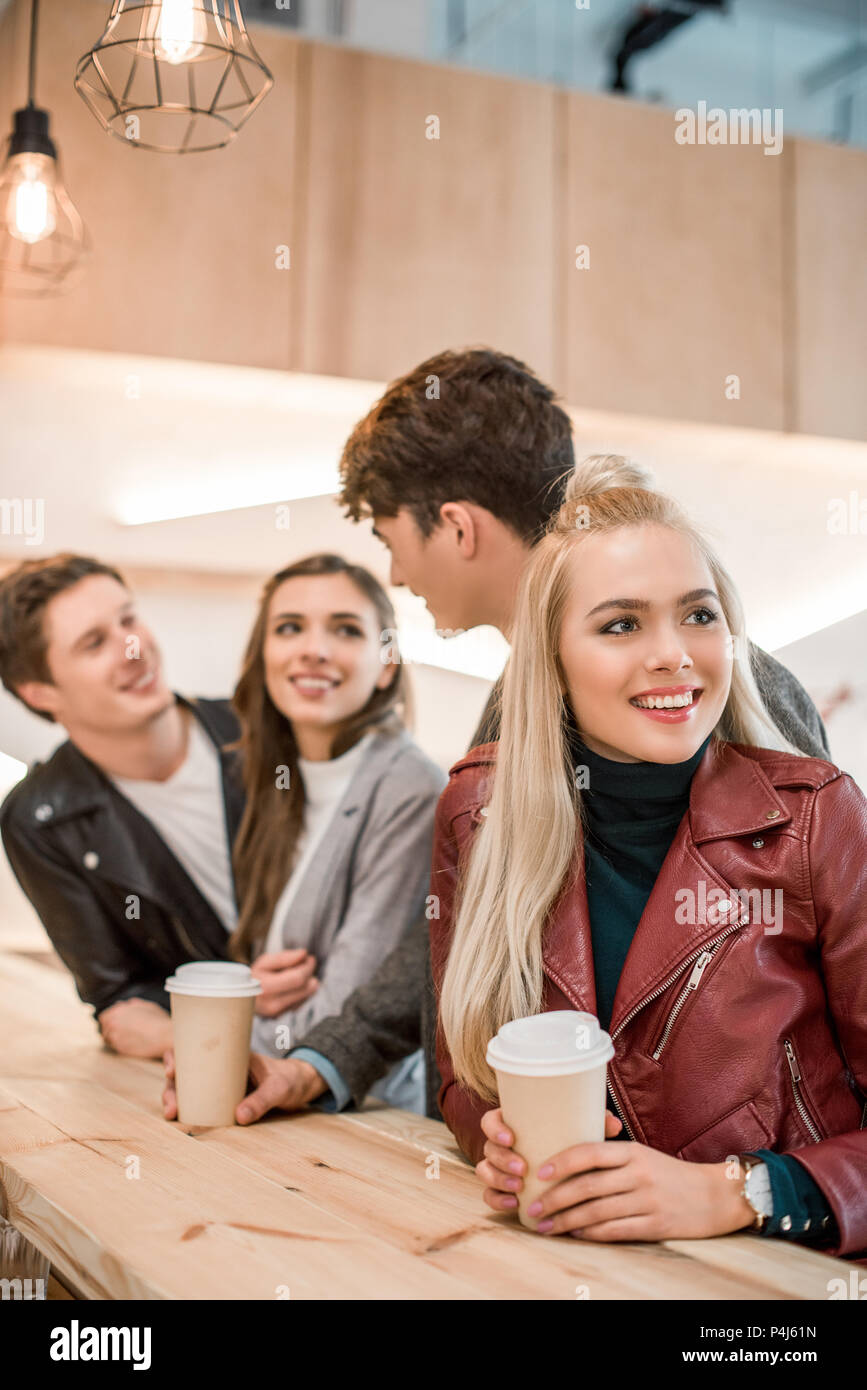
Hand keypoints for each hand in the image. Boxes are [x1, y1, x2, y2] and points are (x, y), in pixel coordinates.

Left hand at [97, 999, 172, 1057]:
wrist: (164, 1035)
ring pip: (108, 1039)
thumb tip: (125, 1005)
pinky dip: (120, 1046)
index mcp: (118, 1010)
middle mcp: (113, 1022)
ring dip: (115, 1039)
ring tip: (127, 1038)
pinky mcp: (120, 1049)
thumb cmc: (158, 1020)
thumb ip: (131, 1005)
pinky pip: (115, 1047)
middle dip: (111, 1030)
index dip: (110, 1020)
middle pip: (104, 1029)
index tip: (115, 1024)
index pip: (104, 1017)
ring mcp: (115, 1036)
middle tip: (122, 1032)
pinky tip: (131, 1043)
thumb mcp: (145, 1005)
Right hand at [161, 1047, 327, 1123]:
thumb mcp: (279, 1088)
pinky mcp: (223, 1097)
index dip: (176, 1056)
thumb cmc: (290, 1079)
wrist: (301, 1086)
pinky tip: (181, 1118)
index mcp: (230, 1053)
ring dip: (176, 1098)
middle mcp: (220, 1065)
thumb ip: (262, 1100)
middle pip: (186, 1070)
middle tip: (171, 1106)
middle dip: (171, 1086)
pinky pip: (200, 1099)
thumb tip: (238, 1116)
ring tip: (173, 1114)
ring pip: (188, 1086)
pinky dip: (187, 1107)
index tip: (171, 1071)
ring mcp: (220, 1081)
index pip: (196, 1047)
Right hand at [250, 948, 319, 1016]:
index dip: (307, 967)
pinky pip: (300, 1002)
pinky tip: (291, 986)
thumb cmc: (254, 977)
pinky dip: (302, 992)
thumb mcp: (264, 962)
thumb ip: (284, 957)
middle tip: (307, 963)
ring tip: (298, 973)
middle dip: (310, 973)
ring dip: (308, 983)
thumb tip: (304, 954)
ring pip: (306, 996)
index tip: (310, 958)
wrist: (241, 997)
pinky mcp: (281, 1017)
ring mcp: (277, 1014)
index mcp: (265, 988)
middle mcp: (272, 1005)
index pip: (297, 978)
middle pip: (305, 988)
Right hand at [478, 1107, 622, 1212]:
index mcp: (514, 1124)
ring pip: (485, 1172)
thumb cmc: (572, 1141)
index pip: (490, 1121)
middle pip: (488, 1148)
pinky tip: (513, 1204)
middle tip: (522, 1168)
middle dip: (502, 1159)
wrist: (572, 1172)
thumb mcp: (581, 1130)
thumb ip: (595, 1122)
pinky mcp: (503, 1191)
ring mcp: (500, 1169)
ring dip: (498, 1179)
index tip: (511, 1138)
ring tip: (519, 1187)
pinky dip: (498, 1200)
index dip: (495, 1129)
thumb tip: (615, 1125)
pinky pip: (490, 1196)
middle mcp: (503, 1146)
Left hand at [499, 1130, 755, 1240]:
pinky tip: (576, 1235)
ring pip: (596, 1212)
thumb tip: (566, 1164)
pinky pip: (615, 1231)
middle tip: (533, 1208)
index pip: (588, 1152)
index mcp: (632, 1152)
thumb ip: (611, 1157)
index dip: (560, 1162)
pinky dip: (591, 1234)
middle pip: (587, 1186)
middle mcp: (638, 1174)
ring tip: (546, 1226)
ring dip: (567, 1221)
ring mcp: (647, 1201)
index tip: (538, 1173)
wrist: (715, 1196)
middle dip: (554, 1199)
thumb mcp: (643, 1156)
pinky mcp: (656, 1226)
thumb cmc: (670, 1174)